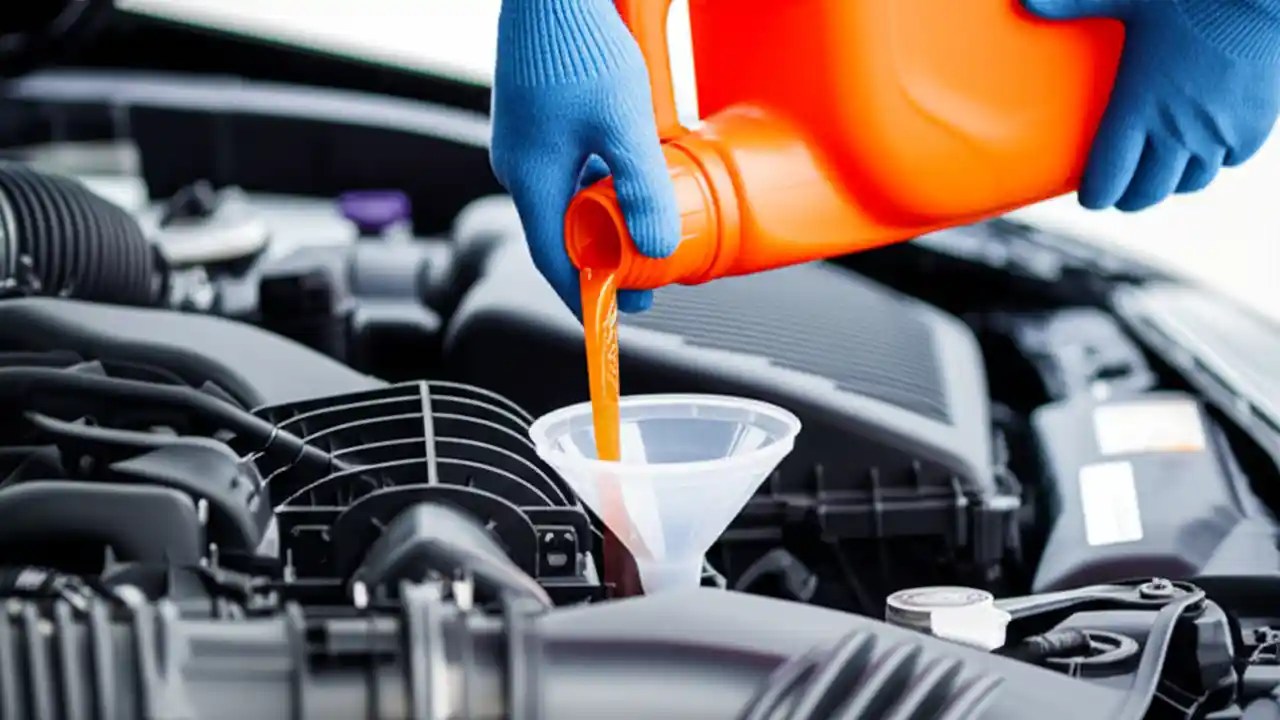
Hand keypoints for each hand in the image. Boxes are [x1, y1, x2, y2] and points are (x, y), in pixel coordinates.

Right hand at [490, 0, 680, 315]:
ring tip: (641, 235)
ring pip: (566, 198)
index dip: (581, 296)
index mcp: (530, 175)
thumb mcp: (625, 122)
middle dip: (599, 262)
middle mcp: (519, 162)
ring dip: (601, 221)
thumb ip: (642, 187)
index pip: (552, 258)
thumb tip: (657, 247)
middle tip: (640, 282)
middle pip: (560, 232)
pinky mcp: (537, 116)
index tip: (605, 323)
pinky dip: (595, 186)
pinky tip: (625, 179)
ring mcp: (525, 139)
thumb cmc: (578, 43)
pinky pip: (565, 168)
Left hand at [1024, 0, 1279, 210]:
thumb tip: (1028, 2)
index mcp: (1138, 107)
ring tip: (1159, 172)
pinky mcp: (1254, 125)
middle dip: (1130, 198)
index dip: (1097, 194)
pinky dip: (1215, 161)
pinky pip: (1230, 161)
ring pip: (1191, 182)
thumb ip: (1074, 1)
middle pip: (1148, 192)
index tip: (1091, 196)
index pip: (1109, 178)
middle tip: (1120, 192)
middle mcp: (1177, 130)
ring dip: (1172, 181)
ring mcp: (1218, 132)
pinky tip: (1204, 147)